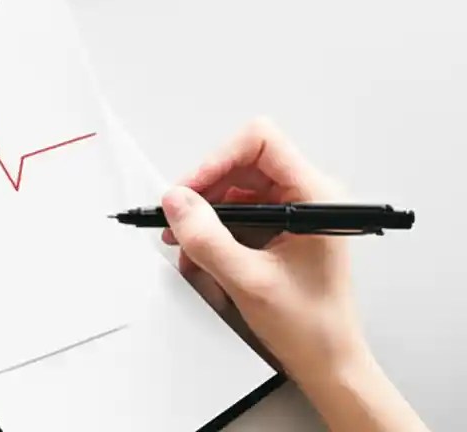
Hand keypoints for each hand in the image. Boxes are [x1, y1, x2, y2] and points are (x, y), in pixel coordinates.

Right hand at [160, 119, 363, 387]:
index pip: (261, 142)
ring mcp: (294, 211)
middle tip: (178, 219)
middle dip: (205, 190)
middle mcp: (307, 196)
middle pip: (241, 163)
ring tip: (185, 243)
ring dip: (205, 213)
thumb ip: (208, 238)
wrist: (328, 362)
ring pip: (235, 189)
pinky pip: (238, 212)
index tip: (191, 190)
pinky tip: (200, 253)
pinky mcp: (281, 228)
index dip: (219, 158)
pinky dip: (214, 229)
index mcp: (315, 197)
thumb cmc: (310, 326)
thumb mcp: (249, 281)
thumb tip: (176, 201)